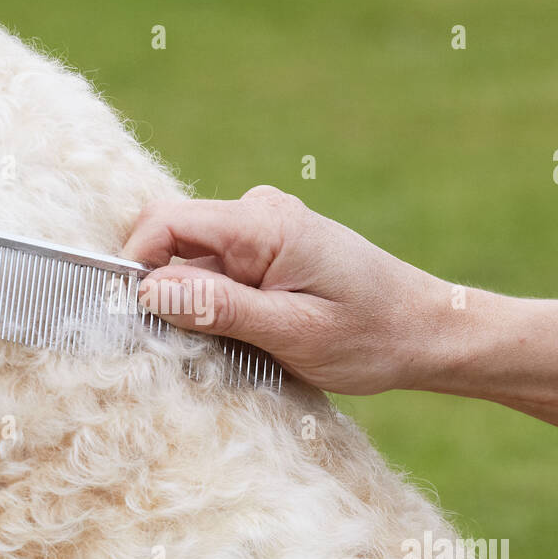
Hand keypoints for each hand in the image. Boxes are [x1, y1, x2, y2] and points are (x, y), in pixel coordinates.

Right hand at [121, 185, 455, 393]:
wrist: (426, 331)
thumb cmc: (369, 336)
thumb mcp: (293, 333)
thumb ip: (220, 309)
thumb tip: (150, 290)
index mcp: (264, 224)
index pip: (165, 223)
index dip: (134, 265)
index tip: (131, 318)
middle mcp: (259, 212)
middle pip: (172, 238)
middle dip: (164, 291)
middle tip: (184, 345)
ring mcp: (264, 228)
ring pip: (192, 259)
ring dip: (193, 304)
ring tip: (232, 346)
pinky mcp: (269, 248)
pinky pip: (217, 268)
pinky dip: (215, 303)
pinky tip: (246, 337)